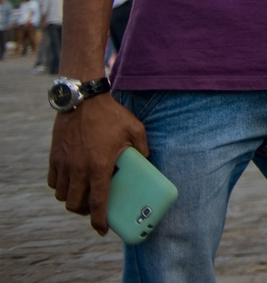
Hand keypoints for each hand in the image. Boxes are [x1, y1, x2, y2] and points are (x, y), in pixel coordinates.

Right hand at [47, 94, 148, 234]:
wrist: (83, 100)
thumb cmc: (111, 115)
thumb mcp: (135, 130)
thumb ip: (143, 148)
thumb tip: (147, 162)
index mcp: (100, 166)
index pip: (97, 202)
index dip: (99, 220)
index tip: (102, 230)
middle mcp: (79, 169)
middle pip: (75, 205)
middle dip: (84, 212)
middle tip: (93, 208)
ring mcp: (64, 164)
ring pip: (62, 196)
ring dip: (72, 199)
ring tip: (83, 194)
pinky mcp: (54, 158)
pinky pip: (54, 182)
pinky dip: (61, 187)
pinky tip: (72, 181)